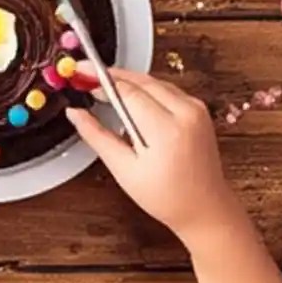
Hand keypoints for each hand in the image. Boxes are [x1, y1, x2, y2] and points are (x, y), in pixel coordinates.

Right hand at [67, 66, 232, 239]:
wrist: (206, 207)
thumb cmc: (167, 197)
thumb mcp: (124, 170)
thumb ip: (97, 137)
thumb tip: (75, 114)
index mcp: (167, 130)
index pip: (128, 93)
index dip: (101, 80)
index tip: (81, 75)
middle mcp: (186, 113)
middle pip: (141, 81)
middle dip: (112, 76)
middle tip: (86, 75)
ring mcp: (196, 109)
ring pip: (154, 82)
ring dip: (128, 81)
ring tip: (102, 86)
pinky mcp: (199, 109)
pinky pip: (167, 90)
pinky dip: (146, 89)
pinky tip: (129, 97)